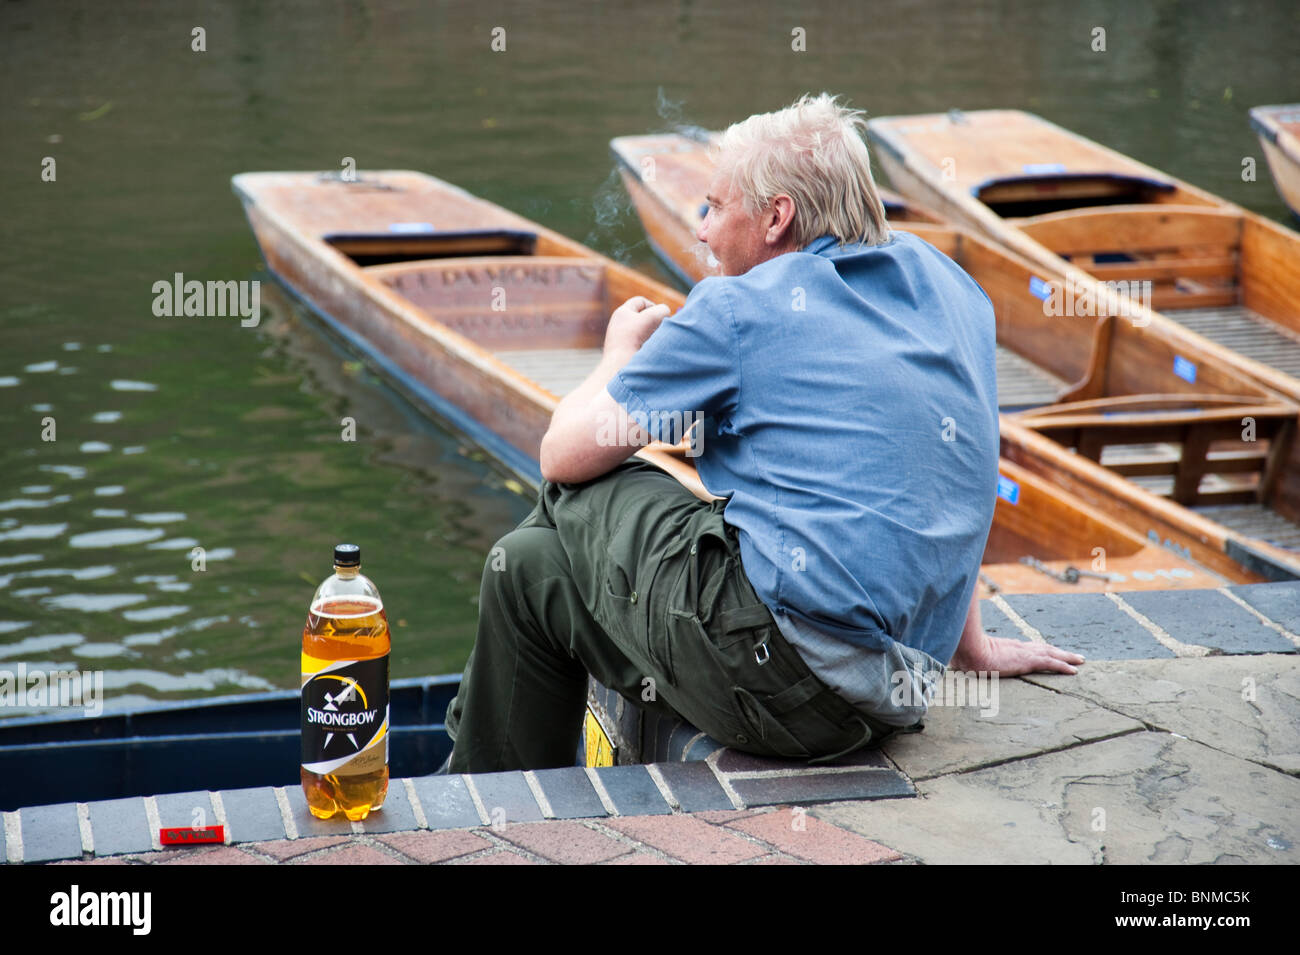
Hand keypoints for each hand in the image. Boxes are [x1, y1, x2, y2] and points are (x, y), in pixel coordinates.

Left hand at [604, 296, 670, 355]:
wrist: (619, 366)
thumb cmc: (634, 339)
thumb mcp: (652, 318)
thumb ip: (663, 310)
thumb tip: (665, 315)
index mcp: (621, 313)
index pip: (641, 302)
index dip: (654, 307)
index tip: (660, 317)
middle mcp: (619, 325)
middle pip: (642, 318)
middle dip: (655, 322)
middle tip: (661, 330)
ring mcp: (620, 340)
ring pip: (642, 333)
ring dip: (652, 336)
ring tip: (655, 343)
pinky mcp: (624, 353)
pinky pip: (639, 346)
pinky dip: (647, 347)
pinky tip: (649, 352)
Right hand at [950, 631, 1083, 676]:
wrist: (968, 652)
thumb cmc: (966, 656)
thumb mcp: (972, 659)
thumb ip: (974, 662)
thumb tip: (963, 668)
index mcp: (1008, 647)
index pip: (1031, 647)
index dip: (1044, 650)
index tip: (1053, 652)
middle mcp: (1019, 647)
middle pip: (1045, 648)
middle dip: (1061, 652)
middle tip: (1076, 656)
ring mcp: (1024, 653)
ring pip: (1052, 653)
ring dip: (1068, 657)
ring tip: (1081, 661)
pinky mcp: (1027, 660)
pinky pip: (1051, 663)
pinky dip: (1064, 666)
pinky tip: (1074, 670)